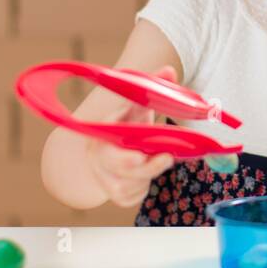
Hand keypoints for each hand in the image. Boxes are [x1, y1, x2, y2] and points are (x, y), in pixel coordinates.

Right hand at [88, 65, 177, 207]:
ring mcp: (102, 177)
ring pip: (127, 184)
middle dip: (144, 166)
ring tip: (160, 159)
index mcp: (102, 130)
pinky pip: (132, 197)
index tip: (140, 154)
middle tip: (167, 158)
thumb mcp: (139, 106)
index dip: (124, 144)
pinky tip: (146, 174)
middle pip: (118, 165)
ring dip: (149, 174)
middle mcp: (97, 155)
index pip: (110, 134)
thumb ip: (152, 87)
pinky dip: (144, 188)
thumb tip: (169, 71)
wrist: (114, 150)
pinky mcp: (114, 195)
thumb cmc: (128, 124)